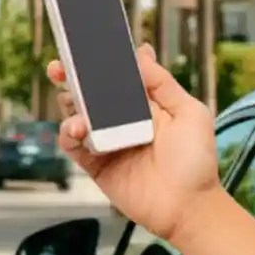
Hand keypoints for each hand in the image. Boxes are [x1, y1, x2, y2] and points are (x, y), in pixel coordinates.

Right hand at [50, 44, 220, 241]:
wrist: (190, 206)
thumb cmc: (196, 160)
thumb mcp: (189, 113)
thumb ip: (162, 83)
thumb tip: (141, 50)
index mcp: (142, 104)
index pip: (114, 77)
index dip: (97, 63)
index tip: (82, 48)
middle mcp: (120, 120)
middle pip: (88, 93)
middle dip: (70, 78)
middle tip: (58, 68)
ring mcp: (106, 142)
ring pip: (75, 116)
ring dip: (68, 105)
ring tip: (73, 104)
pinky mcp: (95, 165)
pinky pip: (73, 146)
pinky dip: (68, 135)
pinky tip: (76, 130)